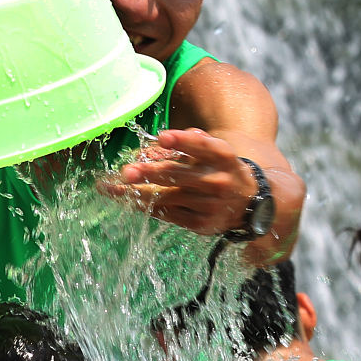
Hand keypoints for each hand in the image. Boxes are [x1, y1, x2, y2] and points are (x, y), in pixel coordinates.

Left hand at [99, 127, 257, 235]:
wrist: (251, 205)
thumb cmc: (223, 171)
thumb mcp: (214, 152)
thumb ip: (188, 144)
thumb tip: (154, 146)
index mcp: (222, 157)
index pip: (203, 146)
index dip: (183, 141)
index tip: (162, 136)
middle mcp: (217, 181)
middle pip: (178, 176)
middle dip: (149, 173)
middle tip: (126, 172)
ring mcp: (209, 205)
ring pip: (166, 198)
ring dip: (135, 193)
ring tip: (110, 188)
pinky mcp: (201, 224)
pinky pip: (168, 214)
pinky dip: (147, 206)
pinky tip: (128, 201)